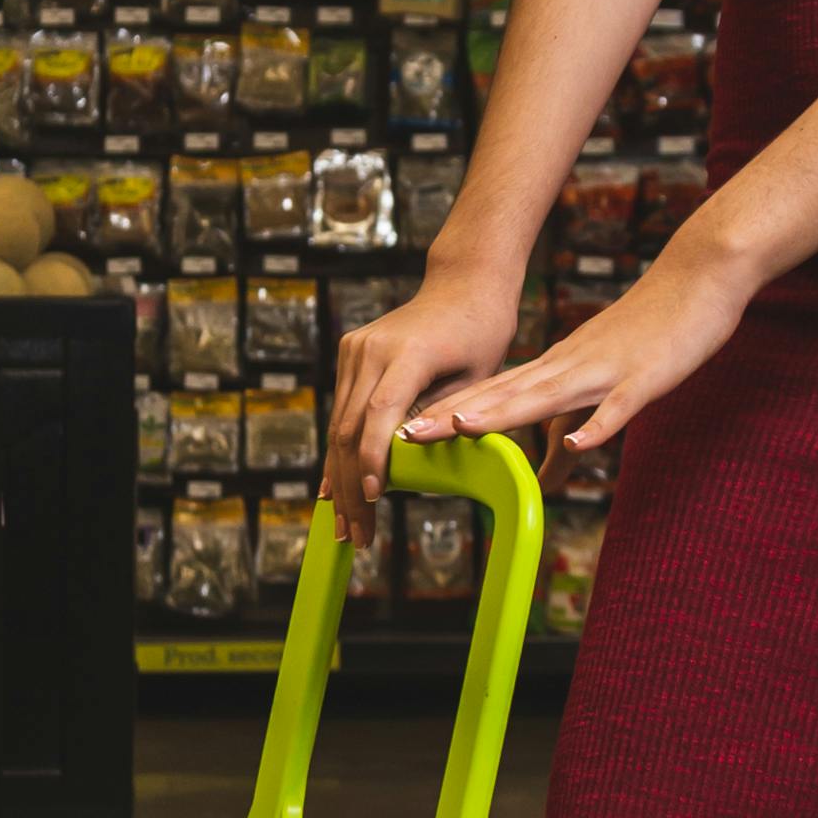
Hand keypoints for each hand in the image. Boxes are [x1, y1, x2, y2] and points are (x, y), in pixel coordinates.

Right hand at [324, 263, 524, 524]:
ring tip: (345, 524)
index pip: (380, 414)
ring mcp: (355, 348)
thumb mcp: (476, 379)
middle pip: (351, 427)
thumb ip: (443, 418)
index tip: (374, 498)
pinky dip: (342, 452)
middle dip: (353, 485)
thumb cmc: (482, 332)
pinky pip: (342, 411)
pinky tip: (335, 489)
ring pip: (340, 424)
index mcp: (409, 353)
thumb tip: (411, 462)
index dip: (375, 460)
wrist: (463, 284)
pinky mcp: (350, 352)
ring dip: (340, 477)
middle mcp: (371, 348)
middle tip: (355, 533)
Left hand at [404, 239, 748, 489]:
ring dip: (505, 412)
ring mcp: (606, 371)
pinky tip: (573, 444)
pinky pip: (618, 408)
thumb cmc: (653, 332)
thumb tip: (545, 477)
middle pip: (506, 395)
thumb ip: (576, 430)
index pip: (494, 392)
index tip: (402, 432)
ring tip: (460, 427)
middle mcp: (571, 366)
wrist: (700, 278)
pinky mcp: (646, 379)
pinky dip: (597, 427)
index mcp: (558, 368)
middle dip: (455, 416)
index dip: (447, 413)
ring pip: (549, 396)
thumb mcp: (607, 387)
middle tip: (405, 435)